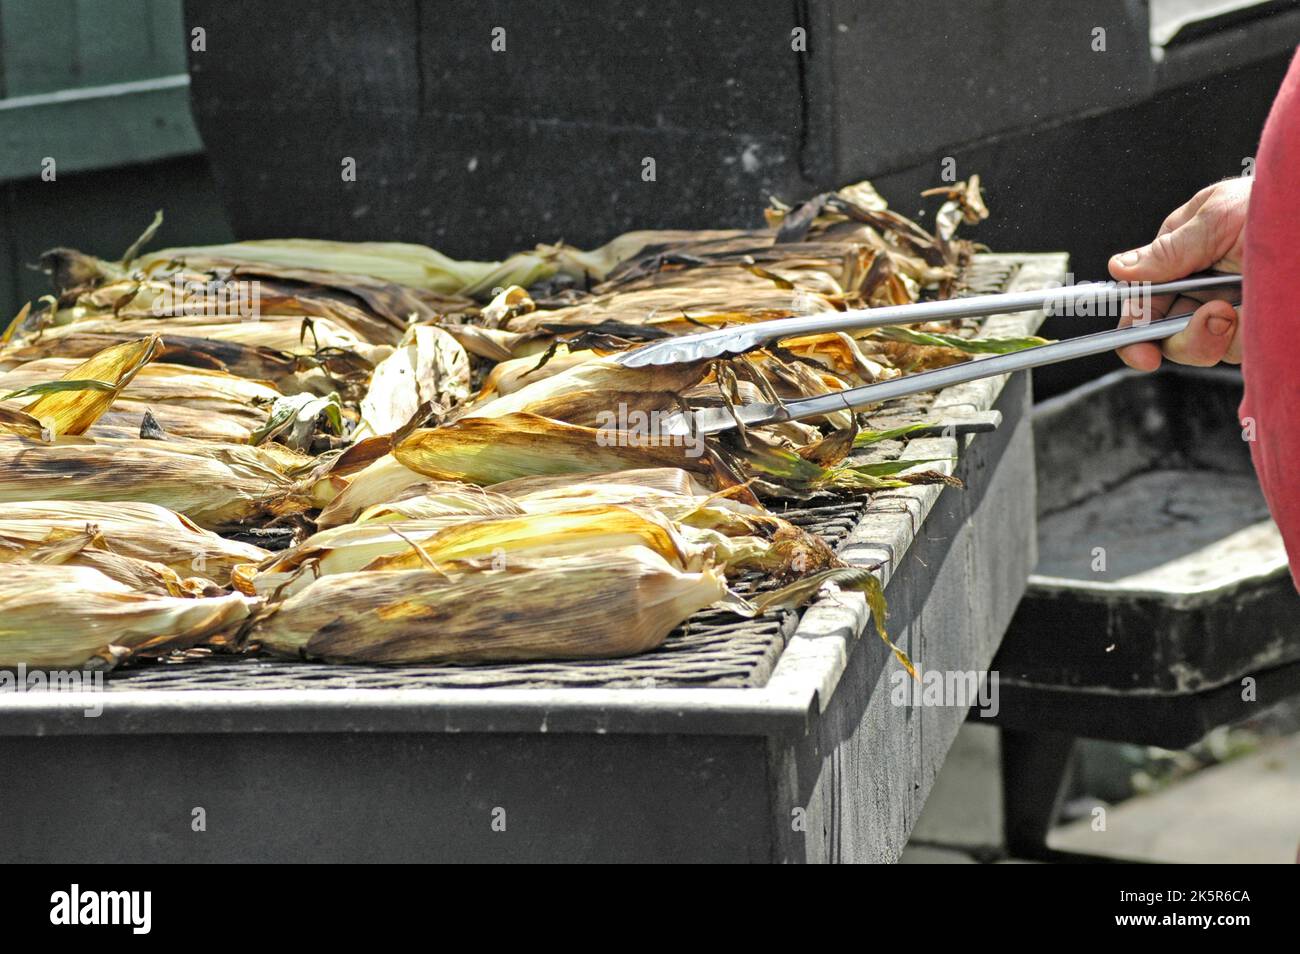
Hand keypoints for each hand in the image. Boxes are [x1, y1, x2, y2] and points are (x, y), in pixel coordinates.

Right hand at [1108, 177, 1249, 370]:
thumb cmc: (1285, 202)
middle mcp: (1202, 286)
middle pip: (1164, 332)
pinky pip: (1236, 350)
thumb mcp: (1220, 214)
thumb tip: (1121, 268)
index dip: (1134, 326)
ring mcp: (1230, 310)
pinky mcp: (1256, 328)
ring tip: (1236, 311)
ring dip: (1211, 338)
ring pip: (1199, 349)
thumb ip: (1170, 248)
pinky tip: (1257, 314)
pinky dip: (1243, 338)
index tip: (1140, 347)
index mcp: (1183, 254)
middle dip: (1180, 336)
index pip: (1143, 298)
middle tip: (1211, 317)